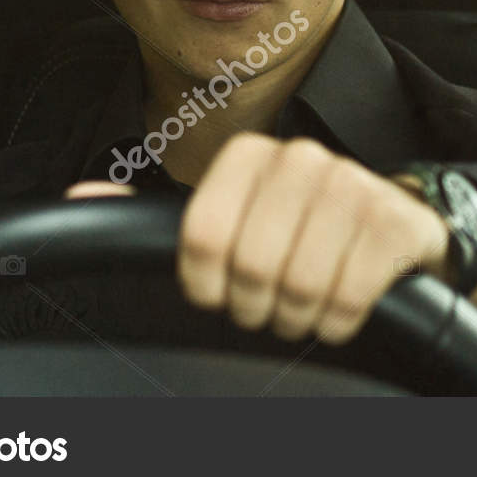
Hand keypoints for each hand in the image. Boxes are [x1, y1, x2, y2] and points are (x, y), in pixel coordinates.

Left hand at [173, 134, 450, 344]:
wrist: (391, 228)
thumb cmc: (300, 231)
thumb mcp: (232, 219)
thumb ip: (155, 215)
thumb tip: (80, 194)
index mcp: (250, 157)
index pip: (202, 234)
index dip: (206, 284)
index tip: (222, 291)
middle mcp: (302, 159)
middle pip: (251, 264)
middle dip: (256, 305)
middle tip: (268, 305)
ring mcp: (354, 186)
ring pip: (301, 283)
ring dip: (298, 316)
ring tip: (303, 307)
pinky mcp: (395, 221)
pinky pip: (350, 295)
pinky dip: (338, 320)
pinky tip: (339, 307)